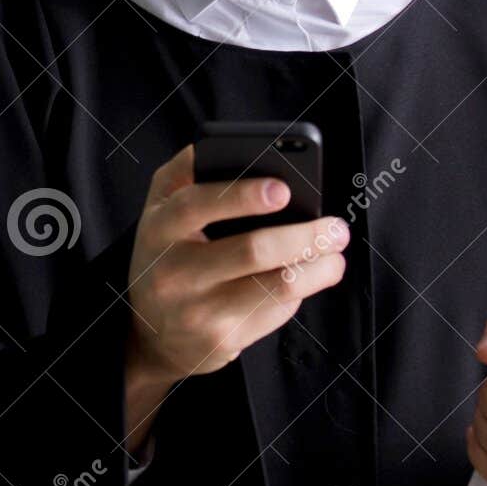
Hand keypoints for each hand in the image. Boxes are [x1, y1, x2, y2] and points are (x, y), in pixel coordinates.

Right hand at [122, 142, 351, 452]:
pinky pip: (274, 313)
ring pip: (275, 287)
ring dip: (318, 269)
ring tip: (335, 254)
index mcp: (160, 228)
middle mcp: (174, 273)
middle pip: (251, 251)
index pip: (198, 205)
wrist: (150, 329)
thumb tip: (231, 143)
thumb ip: (187, 171)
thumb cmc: (168, 252)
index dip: (243, 196)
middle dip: (304, 236)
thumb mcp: (161, 208)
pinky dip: (300, 292)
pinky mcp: (221, 342)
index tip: (284, 189)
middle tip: (336, 228)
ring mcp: (197, 312)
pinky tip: (309, 278)